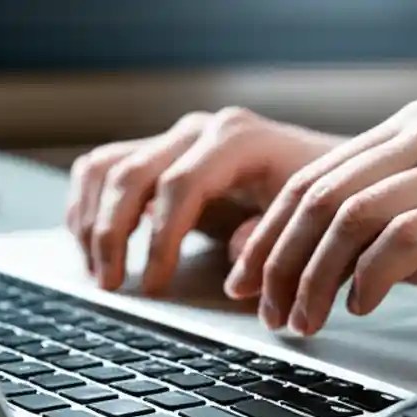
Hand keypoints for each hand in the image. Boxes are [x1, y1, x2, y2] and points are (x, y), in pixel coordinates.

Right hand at [65, 108, 341, 292]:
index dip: (160, 240)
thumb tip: (236, 272)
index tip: (153, 285)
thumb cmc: (319, 201)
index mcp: (237, 140)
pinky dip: (88, 205)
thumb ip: (270, 243)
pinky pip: (104, 168)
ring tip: (100, 273)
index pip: (179, 185)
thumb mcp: (307, 224)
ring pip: (106, 168)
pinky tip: (90, 245)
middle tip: (113, 286)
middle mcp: (199, 130)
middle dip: (113, 235)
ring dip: (91, 222)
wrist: (328, 172)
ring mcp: (175, 137)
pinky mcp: (160, 152)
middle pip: (131, 175)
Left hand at [222, 101, 416, 334]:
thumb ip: (394, 217)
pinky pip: (401, 240)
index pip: (314, 177)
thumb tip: (319, 257)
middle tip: (265, 310)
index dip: (269, 234)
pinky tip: (360, 308)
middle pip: (319, 195)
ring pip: (349, 217)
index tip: (249, 279)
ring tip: (304, 320)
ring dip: (313, 277)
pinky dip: (367, 278)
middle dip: (278, 261)